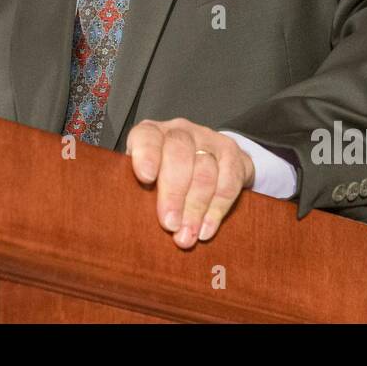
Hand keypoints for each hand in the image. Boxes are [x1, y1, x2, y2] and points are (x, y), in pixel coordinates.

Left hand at [125, 118, 254, 248]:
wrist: (208, 164)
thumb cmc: (166, 177)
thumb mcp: (147, 180)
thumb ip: (139, 191)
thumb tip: (134, 219)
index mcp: (152, 134)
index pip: (147, 136)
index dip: (146, 155)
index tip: (145, 178)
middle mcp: (181, 131)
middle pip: (179, 153)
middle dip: (174, 193)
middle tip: (170, 224)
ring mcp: (209, 140)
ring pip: (205, 169)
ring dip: (196, 207)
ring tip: (188, 234)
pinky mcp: (232, 154)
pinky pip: (229, 180)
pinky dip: (217, 208)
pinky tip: (207, 227)